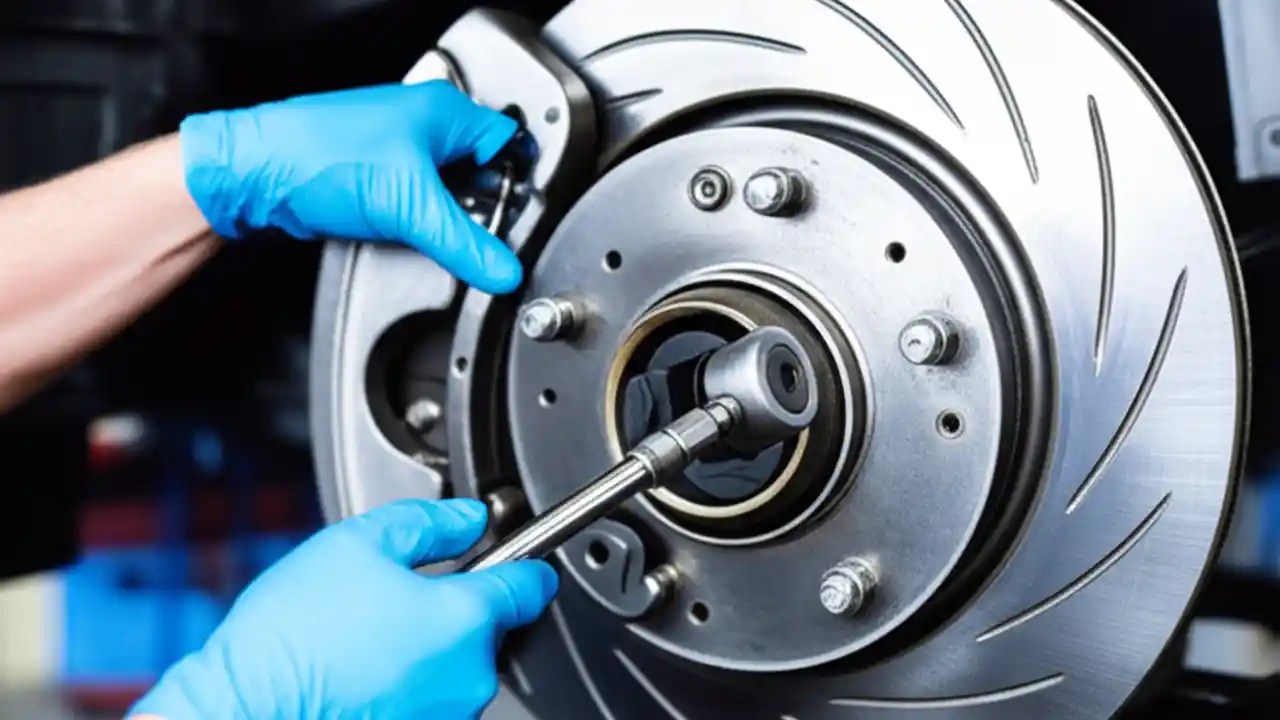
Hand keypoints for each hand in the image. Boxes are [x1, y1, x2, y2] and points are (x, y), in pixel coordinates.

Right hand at [130, 499, 557, 719]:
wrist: (245, 714)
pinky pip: (428, 704)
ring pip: (454, 670)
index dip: (526, 565)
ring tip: (363, 644)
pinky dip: (404, 690)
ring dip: (426, 653)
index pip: (531, 586)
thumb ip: (430, 523)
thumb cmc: (293, 640)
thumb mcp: (357, 544)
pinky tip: (360, 679)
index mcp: (465, 619)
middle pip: (486, 629)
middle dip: (451, 610)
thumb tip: (469, 518)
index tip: (520, 562)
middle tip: (393, 601)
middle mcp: (469, 676)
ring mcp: (448, 717)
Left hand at [179, 82, 522, 293]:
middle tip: (481, 238)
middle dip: (482, 208)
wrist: (255, 175)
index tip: (519, 222)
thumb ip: (465, 245)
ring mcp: (399, 149)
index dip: (518, 186)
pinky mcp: (378, 176)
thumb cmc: (319, 159)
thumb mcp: (411, 208)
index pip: (509, 146)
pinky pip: (417, 203)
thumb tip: (504, 270)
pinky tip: (410, 236)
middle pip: (480, 172)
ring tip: (440, 238)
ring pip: (447, 190)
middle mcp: (424, 124)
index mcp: (445, 112)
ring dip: (448, 218)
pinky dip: (420, 223)